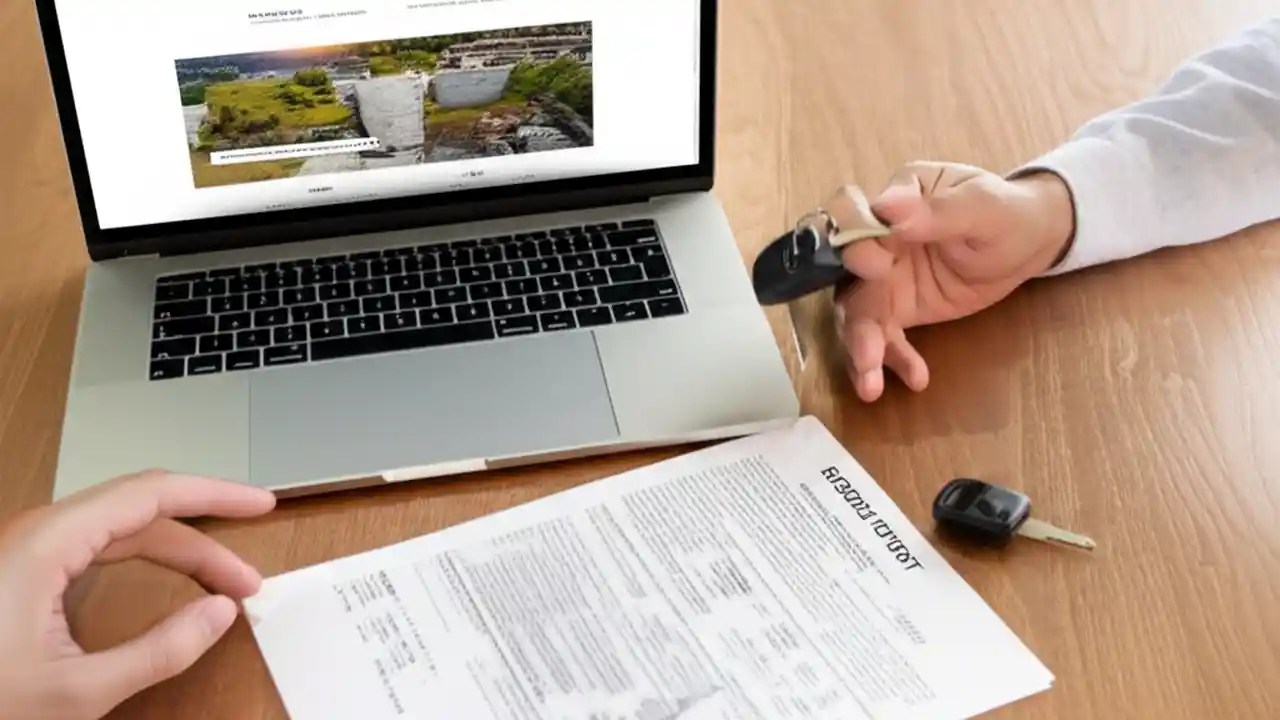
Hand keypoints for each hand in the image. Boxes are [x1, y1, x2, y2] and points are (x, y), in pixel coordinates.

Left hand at [0, 471, 275, 718]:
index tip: (260, 504)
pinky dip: (144, 562)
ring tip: (220, 585)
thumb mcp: (76, 691)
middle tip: (248, 582)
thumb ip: (160, 651)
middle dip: (203, 545)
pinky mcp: (21, 572)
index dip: (214, 494)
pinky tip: (167, 582)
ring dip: (177, 553)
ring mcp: (26, 551)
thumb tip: (219, 614)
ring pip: (121, 533)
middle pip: (142, 515)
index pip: (151, 494)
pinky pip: (97, 549)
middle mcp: (37, 534)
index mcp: (46, 544)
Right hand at [832, 161, 1075, 400]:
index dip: (852, 242)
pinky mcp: (897, 309)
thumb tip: (888, 205)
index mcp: (895, 198)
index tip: (879, 267)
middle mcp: (877, 238)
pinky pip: (882, 336)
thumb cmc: (1009, 214)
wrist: (1031, 244)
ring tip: (871, 386)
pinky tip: (915, 377)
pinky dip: (892, 360)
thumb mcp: (983, 208)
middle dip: (851, 317)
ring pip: (856, 313)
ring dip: (860, 350)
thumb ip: (938, 211)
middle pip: (843, 274)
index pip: (848, 214)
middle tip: (867, 352)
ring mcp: (884, 277)